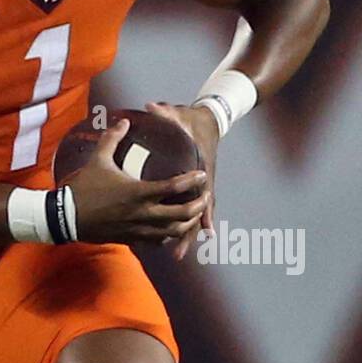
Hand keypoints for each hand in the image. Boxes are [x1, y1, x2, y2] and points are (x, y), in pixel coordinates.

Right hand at [65, 117, 207, 245]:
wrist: (65, 217)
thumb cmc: (83, 187)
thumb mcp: (98, 159)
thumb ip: (112, 138)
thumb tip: (123, 120)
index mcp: (138, 192)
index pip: (173, 188)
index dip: (191, 181)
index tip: (202, 174)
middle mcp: (142, 214)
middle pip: (180, 215)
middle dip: (198, 207)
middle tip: (205, 197)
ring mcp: (138, 230)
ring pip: (172, 232)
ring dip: (187, 223)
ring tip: (194, 214)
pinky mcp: (131, 239)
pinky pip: (157, 241)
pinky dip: (168, 235)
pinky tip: (172, 228)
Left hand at [145, 100, 219, 260]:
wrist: (211, 120)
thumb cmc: (194, 120)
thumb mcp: (180, 116)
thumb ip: (165, 112)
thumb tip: (149, 106)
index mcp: (199, 168)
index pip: (199, 193)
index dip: (197, 212)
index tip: (191, 228)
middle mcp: (203, 182)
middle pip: (196, 213)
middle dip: (187, 233)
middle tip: (178, 254)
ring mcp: (201, 187)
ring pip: (194, 216)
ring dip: (186, 235)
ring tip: (178, 256)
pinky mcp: (196, 189)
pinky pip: (189, 211)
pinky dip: (186, 226)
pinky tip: (177, 241)